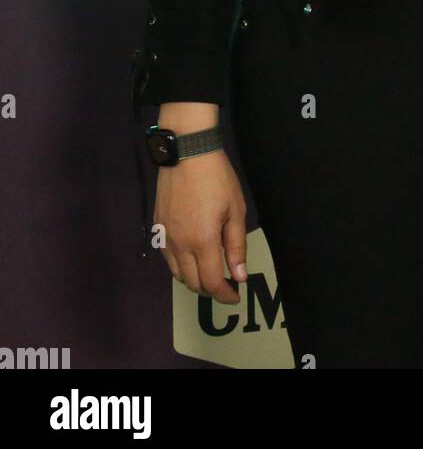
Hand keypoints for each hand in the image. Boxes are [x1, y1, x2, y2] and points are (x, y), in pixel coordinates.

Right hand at [153, 150, 247, 303]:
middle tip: (225, 283)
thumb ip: (236, 246)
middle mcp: (180, 245)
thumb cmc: (217, 178)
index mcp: (202, 242)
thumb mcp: (235, 210)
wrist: (187, 152)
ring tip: (209, 271)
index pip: (211, 282)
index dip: (224, 295)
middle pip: (192, 283)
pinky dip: (180, 266)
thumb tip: (239, 276)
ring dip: (194, 279)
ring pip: (177, 274)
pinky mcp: (158, 227)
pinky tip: (192, 255)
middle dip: (210, 290)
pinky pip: (167, 258)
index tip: (235, 295)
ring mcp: (166, 237)